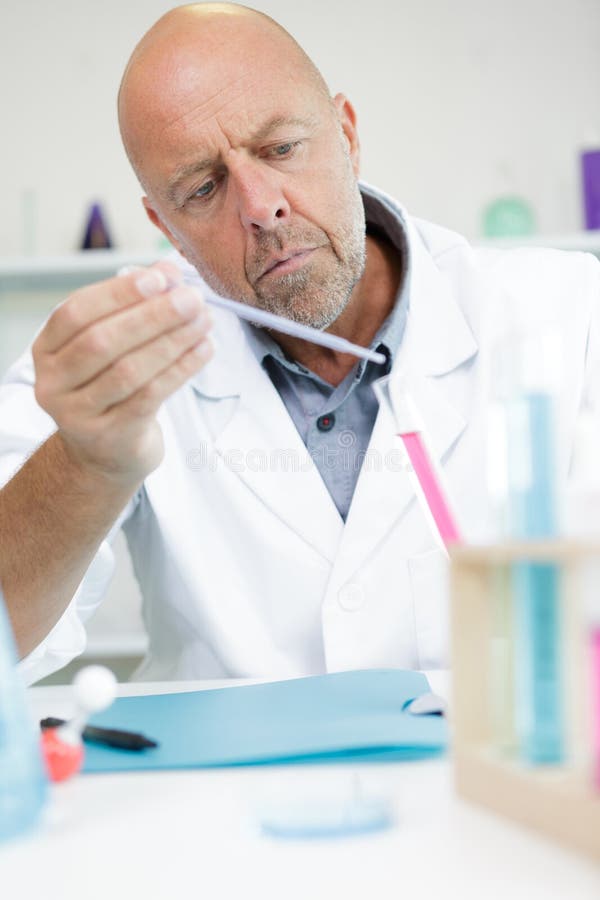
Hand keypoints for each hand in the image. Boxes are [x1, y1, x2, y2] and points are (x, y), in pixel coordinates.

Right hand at [32, 261, 212, 484]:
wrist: (106, 452)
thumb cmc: (111, 385)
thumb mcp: (113, 344)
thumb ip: (134, 305)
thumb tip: (169, 271)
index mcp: (47, 349)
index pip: (76, 312)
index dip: (118, 292)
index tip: (160, 278)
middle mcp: (54, 382)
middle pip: (102, 341)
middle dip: (153, 316)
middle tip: (192, 299)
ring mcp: (77, 414)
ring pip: (128, 371)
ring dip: (173, 341)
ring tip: (204, 321)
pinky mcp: (110, 436)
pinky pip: (150, 397)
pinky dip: (181, 369)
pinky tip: (204, 350)